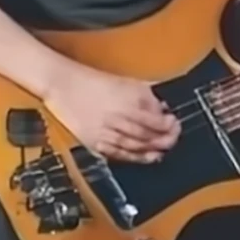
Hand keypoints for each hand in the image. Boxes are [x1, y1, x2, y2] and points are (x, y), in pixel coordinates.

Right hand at [44, 62, 180, 163]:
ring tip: (163, 150)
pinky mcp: (95, 142)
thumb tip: (162, 107)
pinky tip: (145, 158)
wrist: (64, 85)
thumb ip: (146, 94)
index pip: (156, 118)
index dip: (169, 125)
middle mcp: (119, 116)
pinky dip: (135, 158)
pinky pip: (119, 153)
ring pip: (136, 146)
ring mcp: (107, 131)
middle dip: (165, 139)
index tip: (175, 123)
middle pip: (148, 134)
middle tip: (173, 139)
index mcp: (129, 99)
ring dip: (152, 150)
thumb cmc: (94, 81)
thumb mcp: (126, 82)